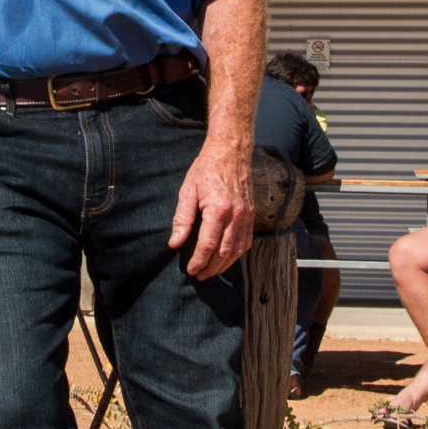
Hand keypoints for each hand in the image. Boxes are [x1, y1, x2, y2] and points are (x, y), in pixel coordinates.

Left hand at [168, 140, 254, 280]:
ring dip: (224, 265)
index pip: (208, 244)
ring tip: (210, 272)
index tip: (190, 270)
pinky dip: (236, 254)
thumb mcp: (187, 191)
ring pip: (238, 250)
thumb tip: (175, 243)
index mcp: (218, 209)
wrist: (231, 152)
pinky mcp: (252, 215)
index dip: (198, 261)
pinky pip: (246, 241)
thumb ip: (182, 219)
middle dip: (211, 268)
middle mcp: (237, 215)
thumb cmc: (206, 169)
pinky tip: (226, 259)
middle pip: (224, 252)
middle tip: (199, 276)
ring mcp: (247, 216)